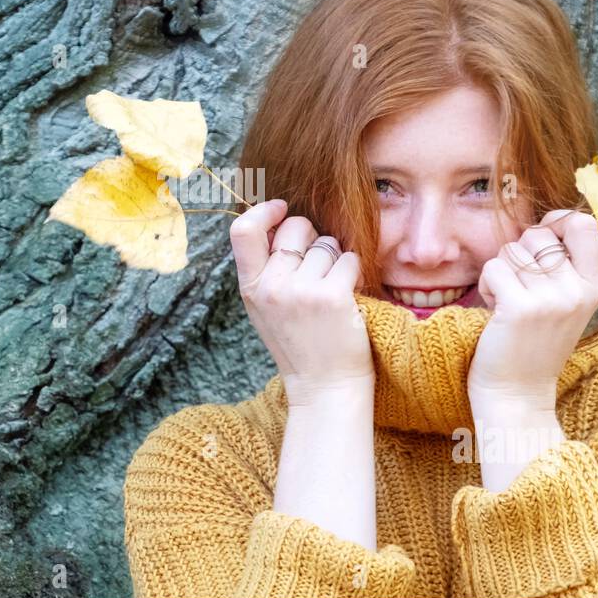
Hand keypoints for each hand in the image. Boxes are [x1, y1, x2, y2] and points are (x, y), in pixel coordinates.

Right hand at [228, 199, 373, 405]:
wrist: (325, 387)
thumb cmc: (300, 343)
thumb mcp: (266, 307)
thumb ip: (266, 269)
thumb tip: (279, 222)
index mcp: (250, 287)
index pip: (243, 230)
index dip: (264, 211)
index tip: (281, 209)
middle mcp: (271, 287)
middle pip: (295, 228)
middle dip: (313, 237)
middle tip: (318, 267)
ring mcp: (301, 291)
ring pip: (328, 244)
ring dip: (336, 260)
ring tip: (332, 291)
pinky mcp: (332, 296)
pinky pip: (349, 259)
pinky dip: (354, 272)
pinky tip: (348, 296)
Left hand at [469, 209, 597, 410]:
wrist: (517, 397)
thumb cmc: (531, 347)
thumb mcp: (564, 307)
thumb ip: (562, 269)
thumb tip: (544, 224)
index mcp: (591, 288)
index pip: (584, 225)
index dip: (556, 221)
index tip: (539, 241)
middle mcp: (576, 291)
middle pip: (537, 234)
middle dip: (517, 254)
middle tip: (516, 288)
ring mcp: (550, 299)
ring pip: (510, 250)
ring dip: (499, 272)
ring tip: (506, 302)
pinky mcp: (520, 307)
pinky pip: (493, 268)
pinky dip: (486, 285)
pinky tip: (494, 310)